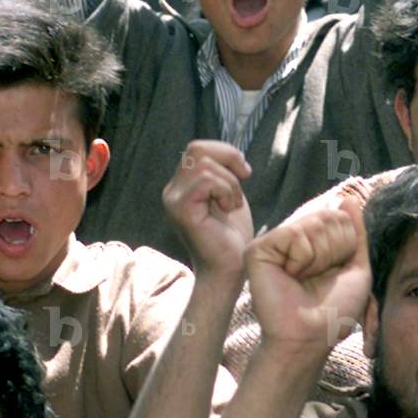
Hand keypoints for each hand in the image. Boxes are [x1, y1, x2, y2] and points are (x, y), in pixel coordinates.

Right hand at [162, 140, 252, 281]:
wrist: (231, 269)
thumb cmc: (232, 237)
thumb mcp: (227, 194)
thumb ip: (221, 172)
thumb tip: (227, 152)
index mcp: (182, 186)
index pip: (197, 148)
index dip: (225, 152)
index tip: (245, 172)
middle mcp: (172, 191)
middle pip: (197, 149)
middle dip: (228, 159)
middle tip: (244, 179)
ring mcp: (173, 200)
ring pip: (204, 165)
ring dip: (230, 182)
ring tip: (233, 203)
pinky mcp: (181, 210)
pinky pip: (205, 181)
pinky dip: (225, 191)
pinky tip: (229, 208)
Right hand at [245, 198, 370, 351]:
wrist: (311, 335)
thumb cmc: (333, 309)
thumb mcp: (357, 268)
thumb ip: (356, 232)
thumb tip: (349, 199)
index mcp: (312, 240)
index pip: (338, 215)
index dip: (346, 243)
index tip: (334, 271)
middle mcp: (291, 237)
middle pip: (328, 215)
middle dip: (334, 249)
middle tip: (317, 277)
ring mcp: (274, 241)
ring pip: (312, 222)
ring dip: (318, 257)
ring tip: (302, 277)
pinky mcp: (258, 249)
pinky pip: (293, 234)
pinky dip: (301, 258)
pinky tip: (289, 274)